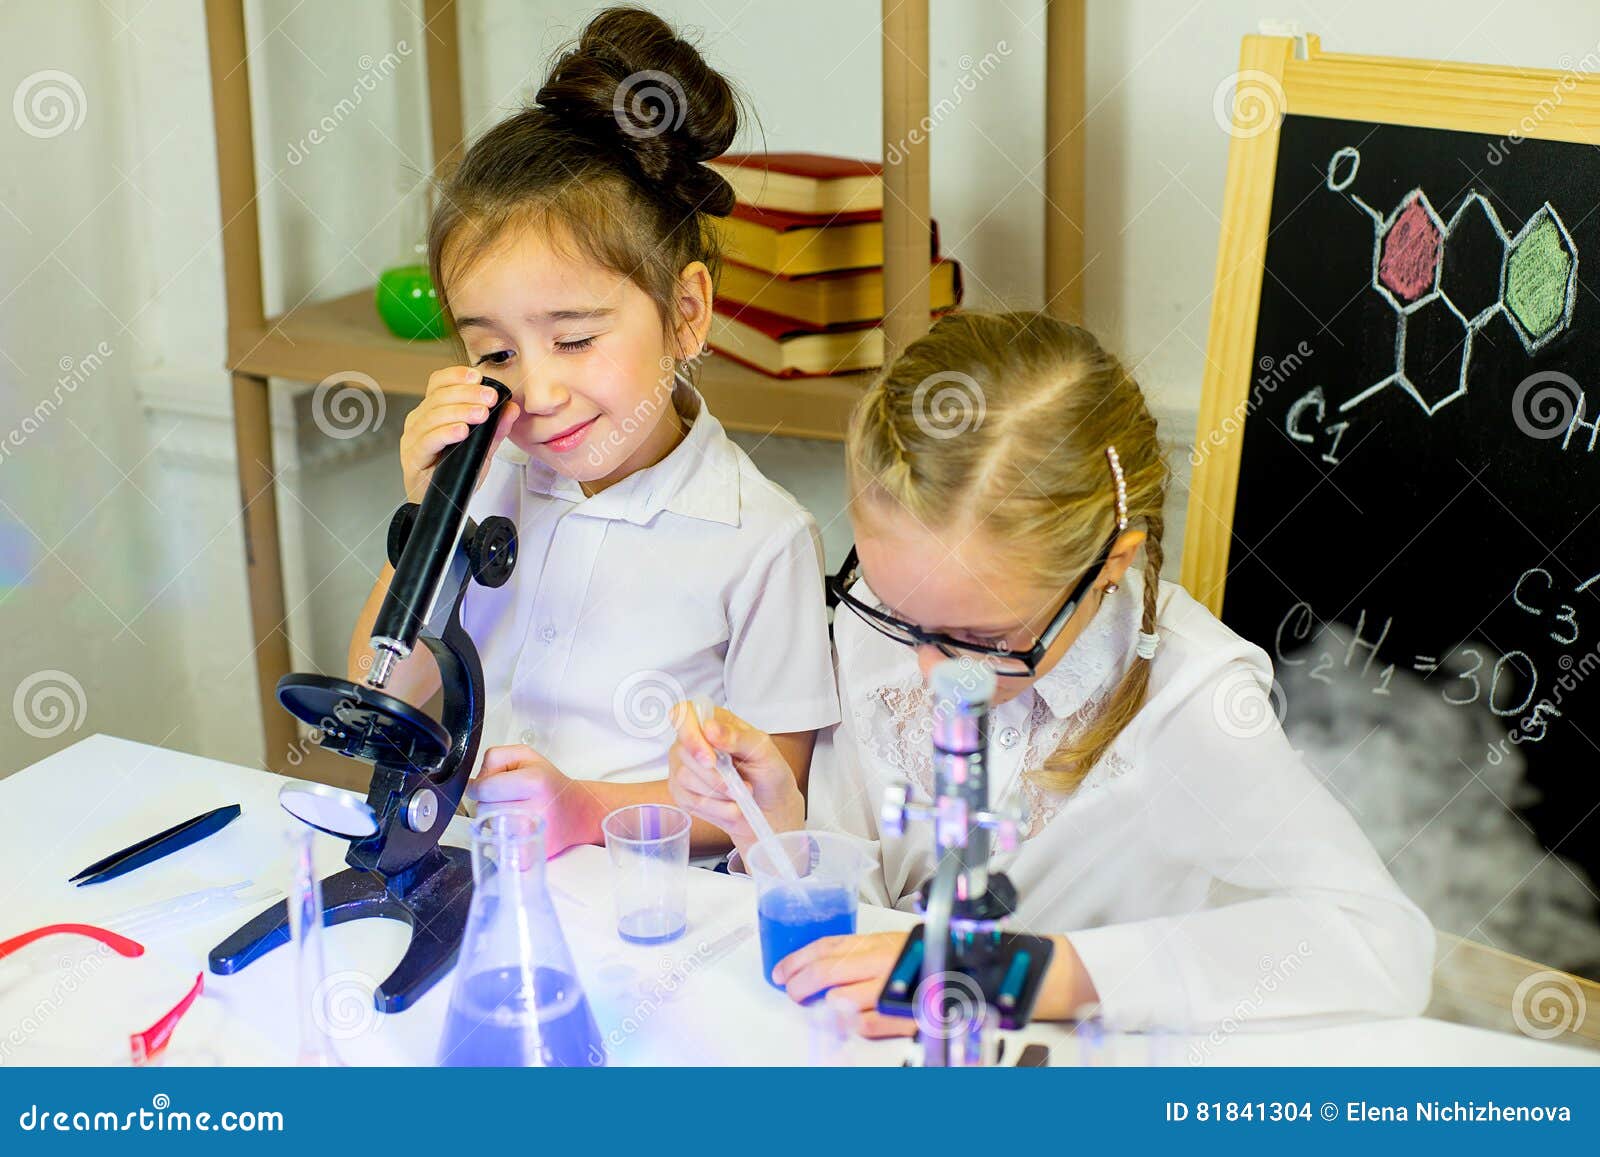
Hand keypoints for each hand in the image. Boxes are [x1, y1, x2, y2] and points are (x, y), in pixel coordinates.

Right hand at [399, 366, 519, 503]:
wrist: (442, 502)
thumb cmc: (455, 472)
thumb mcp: (481, 448)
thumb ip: (495, 429)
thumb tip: (512, 408)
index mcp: (432, 411)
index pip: (438, 383)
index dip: (456, 376)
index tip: (478, 376)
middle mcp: (419, 420)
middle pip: (438, 397)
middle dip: (467, 394)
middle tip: (489, 398)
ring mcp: (413, 438)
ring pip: (433, 416)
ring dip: (459, 412)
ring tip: (481, 415)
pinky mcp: (413, 457)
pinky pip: (427, 440)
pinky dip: (445, 433)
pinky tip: (461, 431)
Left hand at [466, 744, 602, 856]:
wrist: (577, 811)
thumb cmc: (549, 783)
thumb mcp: (525, 755)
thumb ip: (494, 758)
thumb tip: (474, 784)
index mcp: (534, 782)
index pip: (484, 788)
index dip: (480, 786)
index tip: (489, 787)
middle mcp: (535, 809)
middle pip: (483, 810)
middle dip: (489, 803)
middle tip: (508, 799)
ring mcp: (533, 835)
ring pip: (488, 828)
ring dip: (495, 821)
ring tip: (514, 814)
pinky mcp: (530, 855)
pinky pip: (499, 850)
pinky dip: (502, 841)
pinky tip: (516, 831)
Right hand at [666, 703, 802, 857]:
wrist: (772, 809)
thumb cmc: (769, 774)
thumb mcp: (764, 751)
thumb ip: (738, 737)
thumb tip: (710, 728)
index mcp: (714, 722)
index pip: (684, 713)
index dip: (690, 734)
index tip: (709, 759)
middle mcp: (694, 741)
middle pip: (684, 751)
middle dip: (715, 774)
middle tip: (741, 784)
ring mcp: (685, 767)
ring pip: (685, 778)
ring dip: (719, 792)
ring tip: (741, 794)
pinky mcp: (683, 793)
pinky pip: (689, 801)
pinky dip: (716, 808)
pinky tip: (732, 807)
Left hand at [770, 931, 914, 1037]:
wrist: (963, 973)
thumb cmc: (922, 960)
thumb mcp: (888, 945)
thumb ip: (858, 954)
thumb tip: (820, 966)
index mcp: (877, 942)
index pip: (826, 947)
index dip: (797, 959)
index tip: (781, 970)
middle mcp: (881, 963)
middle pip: (826, 971)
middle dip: (800, 983)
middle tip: (791, 991)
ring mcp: (890, 990)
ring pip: (840, 1000)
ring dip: (823, 1006)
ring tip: (816, 1006)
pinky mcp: (900, 1016)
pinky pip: (863, 1025)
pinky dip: (850, 1025)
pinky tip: (844, 1021)